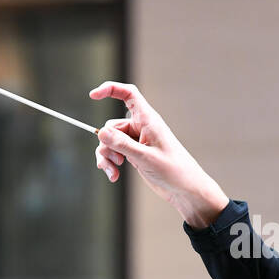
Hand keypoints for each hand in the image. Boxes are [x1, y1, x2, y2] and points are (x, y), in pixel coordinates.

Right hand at [89, 81, 229, 227]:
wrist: (185, 189)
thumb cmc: (174, 171)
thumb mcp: (145, 158)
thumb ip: (122, 145)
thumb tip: (101, 132)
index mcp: (148, 120)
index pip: (128, 95)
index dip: (110, 89)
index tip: (93, 96)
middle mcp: (142, 128)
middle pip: (112, 126)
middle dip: (106, 143)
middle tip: (113, 161)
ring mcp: (137, 141)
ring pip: (111, 141)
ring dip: (107, 156)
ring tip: (112, 172)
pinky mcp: (135, 153)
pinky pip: (115, 152)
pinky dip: (111, 163)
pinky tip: (114, 175)